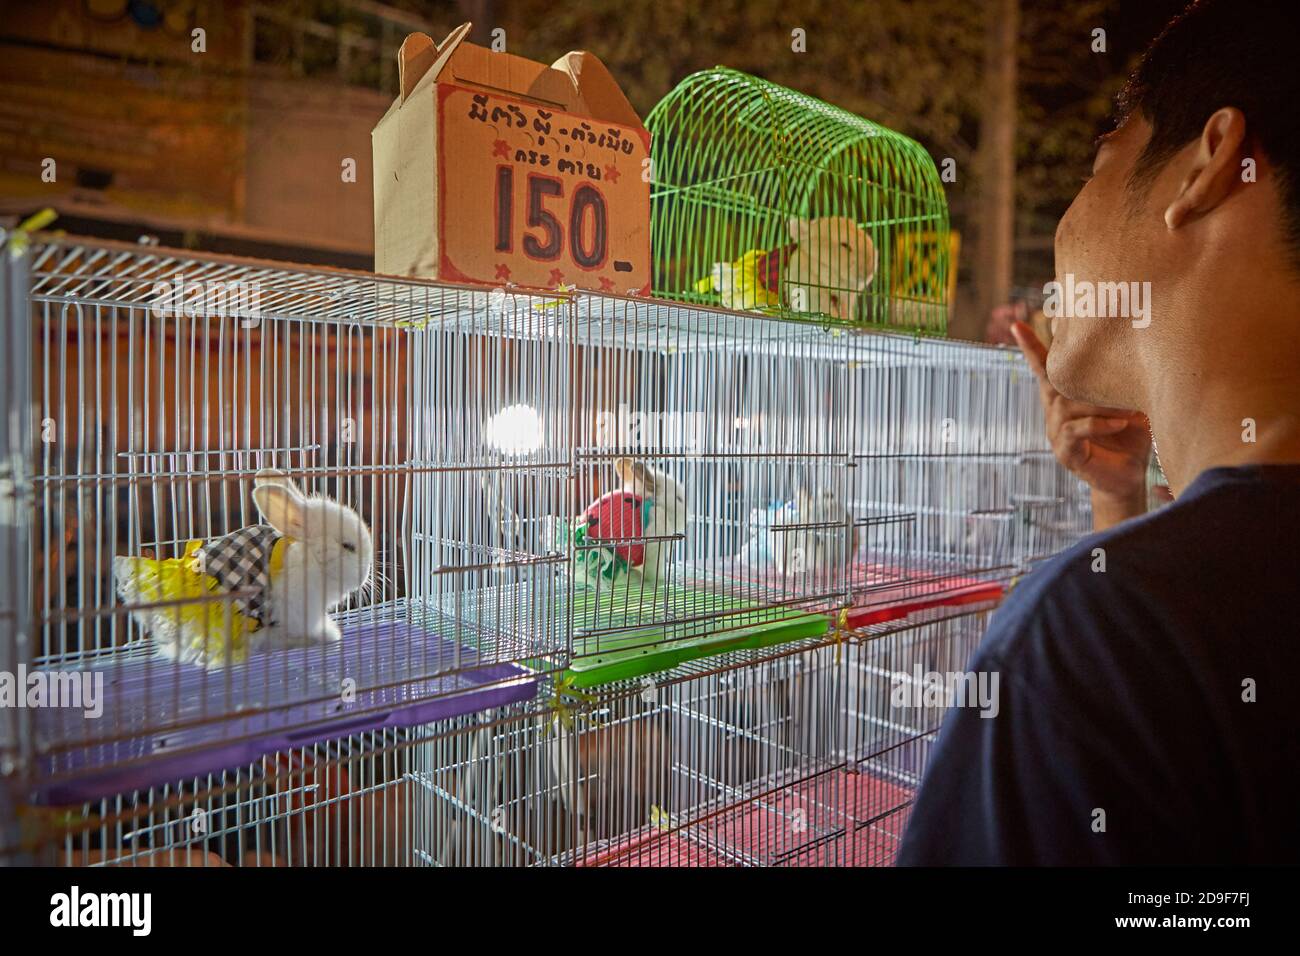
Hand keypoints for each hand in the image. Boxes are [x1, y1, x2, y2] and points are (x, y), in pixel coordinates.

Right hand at [1010, 320, 1153, 529]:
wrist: (1129, 478)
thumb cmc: (1131, 437)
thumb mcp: (1130, 405)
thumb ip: (1123, 385)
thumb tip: (1141, 351)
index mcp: (1067, 397)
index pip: (1045, 369)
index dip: (1031, 347)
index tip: (1016, 324)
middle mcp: (1055, 412)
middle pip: (1049, 381)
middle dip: (1047, 358)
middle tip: (1063, 339)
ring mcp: (1056, 433)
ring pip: (1067, 405)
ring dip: (1099, 402)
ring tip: (1129, 406)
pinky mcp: (1064, 452)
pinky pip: (1074, 430)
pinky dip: (1098, 424)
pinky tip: (1121, 423)